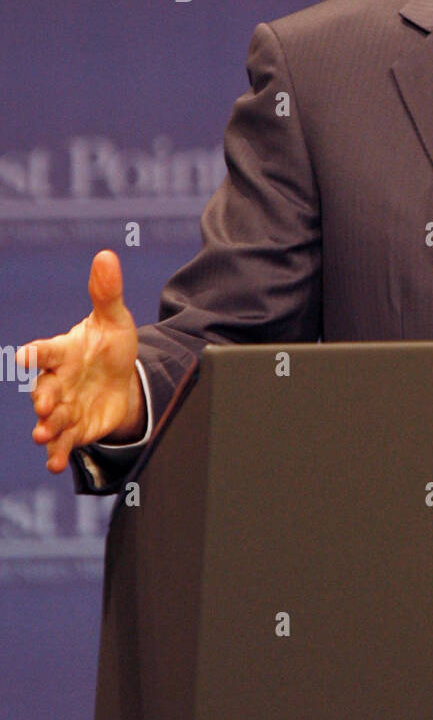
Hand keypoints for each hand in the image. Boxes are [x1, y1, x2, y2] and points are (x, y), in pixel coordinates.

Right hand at [20, 249, 142, 472]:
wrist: (121, 378)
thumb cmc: (109, 344)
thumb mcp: (115, 319)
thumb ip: (106, 292)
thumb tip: (106, 256)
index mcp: (63, 352)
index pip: (46, 351)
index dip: (35, 353)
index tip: (24, 356)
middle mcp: (58, 381)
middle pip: (45, 389)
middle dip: (42, 397)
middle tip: (43, 404)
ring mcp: (64, 406)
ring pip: (50, 419)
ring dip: (46, 427)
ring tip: (43, 435)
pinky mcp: (74, 428)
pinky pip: (63, 442)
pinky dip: (57, 453)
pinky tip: (55, 463)